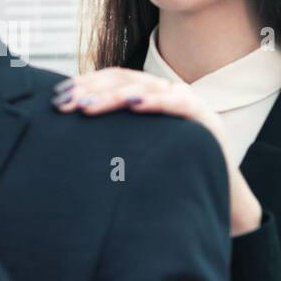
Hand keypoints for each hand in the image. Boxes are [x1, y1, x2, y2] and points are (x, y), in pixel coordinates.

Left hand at [55, 68, 262, 235]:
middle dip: (92, 89)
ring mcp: (192, 105)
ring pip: (148, 89)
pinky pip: (180, 105)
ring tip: (88, 106)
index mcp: (155, 98)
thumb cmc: (177, 179)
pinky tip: (134, 106)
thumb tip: (73, 136)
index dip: (87, 83)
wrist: (222, 201)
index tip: (58, 97)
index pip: (117, 79)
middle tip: (65, 104)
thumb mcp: (142, 152)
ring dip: (114, 96)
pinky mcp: (208, 122)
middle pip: (127, 80)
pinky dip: (156, 102)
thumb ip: (120, 138)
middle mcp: (172, 95)